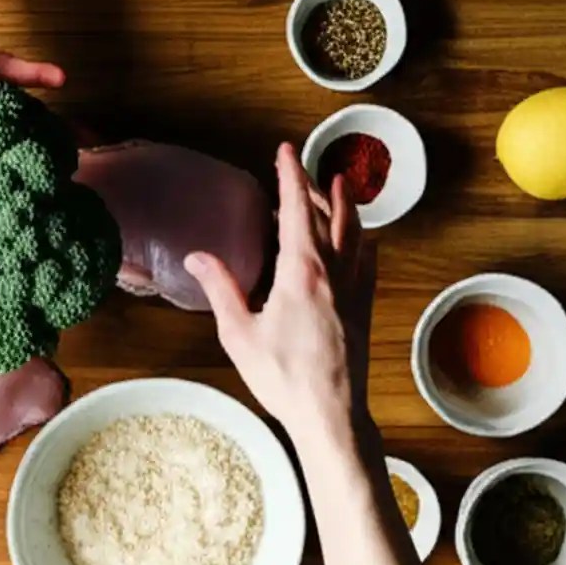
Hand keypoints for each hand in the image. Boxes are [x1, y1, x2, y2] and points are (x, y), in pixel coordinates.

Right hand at [185, 143, 376, 439]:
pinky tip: (363, 241)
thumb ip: (222, 289)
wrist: (331, 413)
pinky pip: (367, 263)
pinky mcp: (363, 309)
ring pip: (355, 234)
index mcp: (302, 271)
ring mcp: (353, 290)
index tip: (285, 151)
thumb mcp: (239, 333)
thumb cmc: (283, 378)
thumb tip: (198, 257)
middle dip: (316, 185)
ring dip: (346, 206)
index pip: (296, 209)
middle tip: (304, 166)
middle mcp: (334, 272)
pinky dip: (363, 242)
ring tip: (341, 187)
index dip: (290, 175)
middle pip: (329, 215)